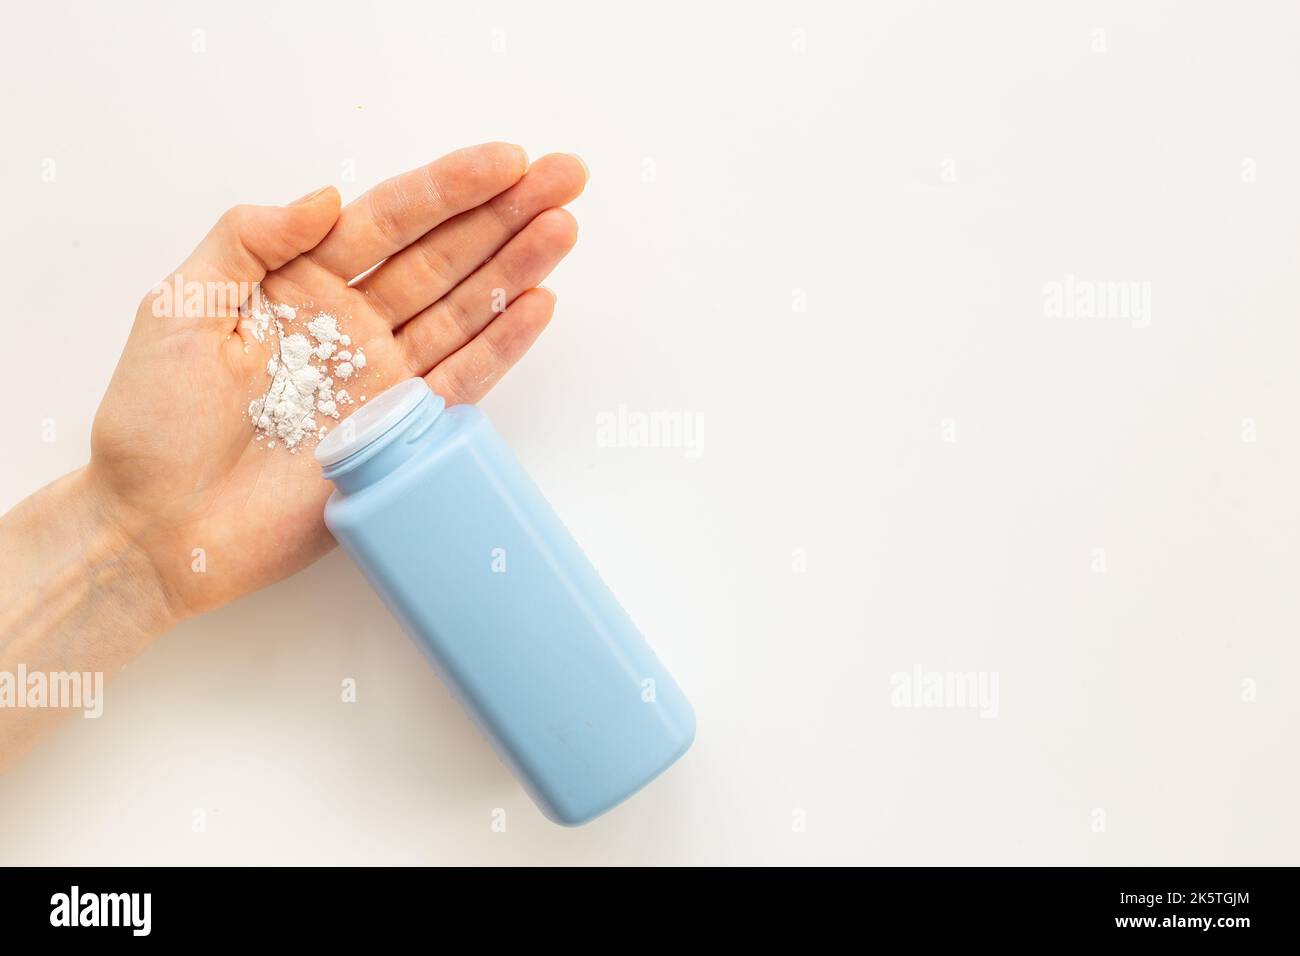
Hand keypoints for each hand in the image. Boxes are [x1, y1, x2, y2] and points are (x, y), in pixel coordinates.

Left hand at [88, 143, 584, 621]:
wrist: (157, 527)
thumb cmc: (152, 420)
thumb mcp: (178, 307)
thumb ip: (246, 240)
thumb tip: (328, 197)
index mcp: (297, 284)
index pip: (388, 220)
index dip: (448, 188)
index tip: (507, 158)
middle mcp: (350, 324)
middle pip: (442, 256)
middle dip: (504, 214)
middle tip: (565, 175)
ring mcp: (380, 378)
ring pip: (463, 309)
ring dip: (516, 267)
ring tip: (564, 227)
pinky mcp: (400, 432)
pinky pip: (462, 379)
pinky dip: (502, 344)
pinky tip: (539, 303)